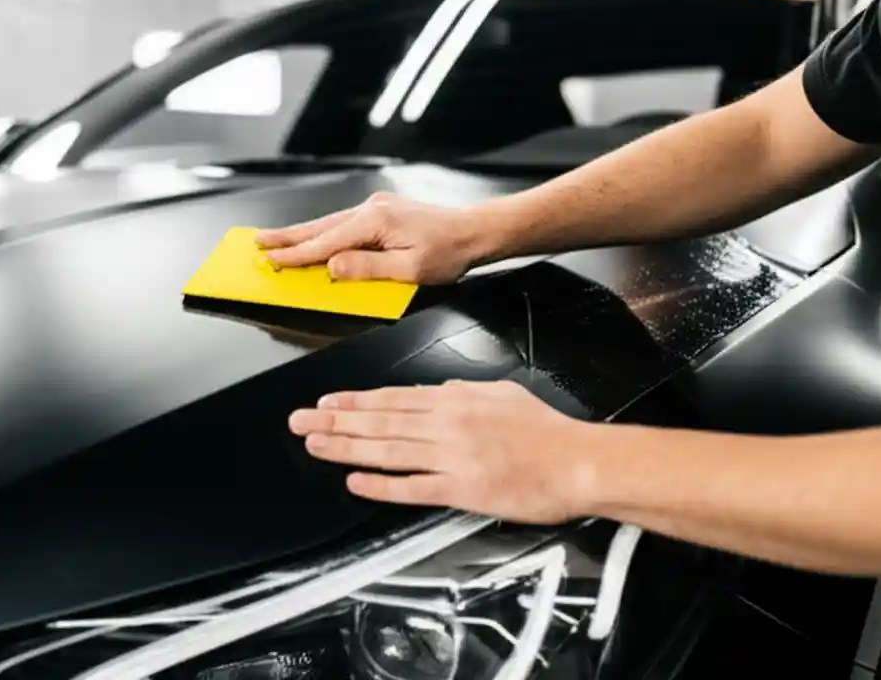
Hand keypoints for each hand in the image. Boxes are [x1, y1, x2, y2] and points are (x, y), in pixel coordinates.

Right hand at [255, 192, 479, 283]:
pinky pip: (343, 224)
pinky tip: (314, 238)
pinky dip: (323, 232)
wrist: (473, 232)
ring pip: (329, 223)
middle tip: (258, 242)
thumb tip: (332, 267)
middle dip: (287, 237)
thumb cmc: (447, 252)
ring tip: (276, 240)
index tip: (271, 260)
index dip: (296, 255)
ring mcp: (375, 208)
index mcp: (374, 222)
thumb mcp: (408, 270)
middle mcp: (370, 209)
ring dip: (302, 234)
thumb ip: (367, 269)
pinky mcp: (381, 212)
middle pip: (320, 227)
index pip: (326, 244)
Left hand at [288, 380, 602, 524]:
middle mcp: (448, 424)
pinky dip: (382, 484)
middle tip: (301, 420)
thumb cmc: (547, 432)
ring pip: (388, 450)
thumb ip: (465, 391)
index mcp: (456, 400)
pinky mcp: (463, 489)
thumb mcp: (502, 393)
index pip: (393, 399)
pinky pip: (413, 487)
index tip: (326, 402)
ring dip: (346, 447)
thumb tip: (439, 390)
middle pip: (380, 421)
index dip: (355, 402)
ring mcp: (453, 457)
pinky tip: (355, 481)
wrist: (580, 462)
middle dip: (335, 421)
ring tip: (315, 444)